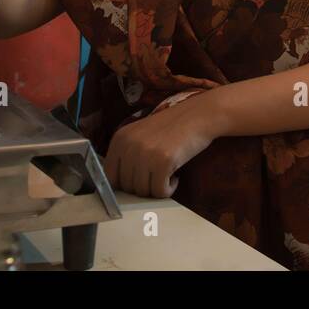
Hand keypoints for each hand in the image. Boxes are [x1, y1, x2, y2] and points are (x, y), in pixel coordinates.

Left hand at [103, 90, 222, 198]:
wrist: (198, 115)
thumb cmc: (172, 128)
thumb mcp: (140, 136)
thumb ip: (127, 156)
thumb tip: (119, 187)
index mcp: (119, 139)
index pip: (110, 177)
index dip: (125, 185)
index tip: (140, 181)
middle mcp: (128, 146)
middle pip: (127, 188)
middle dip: (144, 186)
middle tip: (159, 175)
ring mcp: (145, 154)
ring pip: (143, 192)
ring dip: (157, 188)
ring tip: (168, 173)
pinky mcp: (163, 162)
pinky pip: (160, 192)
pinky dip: (169, 189)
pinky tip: (176, 176)